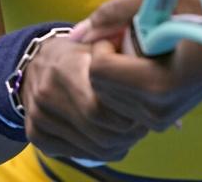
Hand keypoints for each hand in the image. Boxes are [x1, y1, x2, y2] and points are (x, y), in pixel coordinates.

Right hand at [18, 30, 149, 162]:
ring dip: (117, 144)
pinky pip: (79, 155)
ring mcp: (39, 116)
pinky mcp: (35, 134)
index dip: (130, 114)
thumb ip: (128, 64)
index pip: (103, 109)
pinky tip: (105, 136)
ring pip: (94, 149)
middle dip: (128, 133)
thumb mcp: (101, 47)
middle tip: (140, 123)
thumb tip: (167, 98)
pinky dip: (98, 151)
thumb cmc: (79, 54)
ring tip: (126, 129)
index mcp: (67, 67)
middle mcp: (48, 93)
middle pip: (101, 133)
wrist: (35, 63)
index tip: (143, 107)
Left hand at [70, 0, 201, 131]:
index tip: (126, 29)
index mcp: (159, 84)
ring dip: (115, 70)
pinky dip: (124, 82)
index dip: (105, 43)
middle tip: (135, 38)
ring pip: (106, 95)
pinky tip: (148, 65)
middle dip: (108, 57)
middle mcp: (157, 110)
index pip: (100, 70)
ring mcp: (160, 119)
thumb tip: (78, 33)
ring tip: (145, 52)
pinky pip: (120, 103)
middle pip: (99, 85)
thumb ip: (114, 12)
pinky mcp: (161, 122)